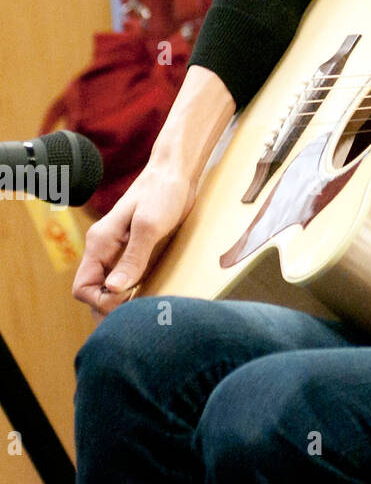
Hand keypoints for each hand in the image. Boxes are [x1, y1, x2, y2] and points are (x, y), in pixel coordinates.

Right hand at [71, 161, 195, 317]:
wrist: (175, 173)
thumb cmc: (162, 193)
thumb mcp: (149, 225)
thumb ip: (132, 257)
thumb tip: (114, 289)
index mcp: (100, 244)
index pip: (83, 288)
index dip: (101, 301)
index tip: (129, 297)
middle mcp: (104, 251)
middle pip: (94, 292)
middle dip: (110, 307)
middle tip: (139, 310)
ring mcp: (119, 252)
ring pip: (109, 288)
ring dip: (122, 303)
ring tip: (146, 308)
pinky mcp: (135, 251)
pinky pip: (126, 279)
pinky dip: (134, 292)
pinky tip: (152, 295)